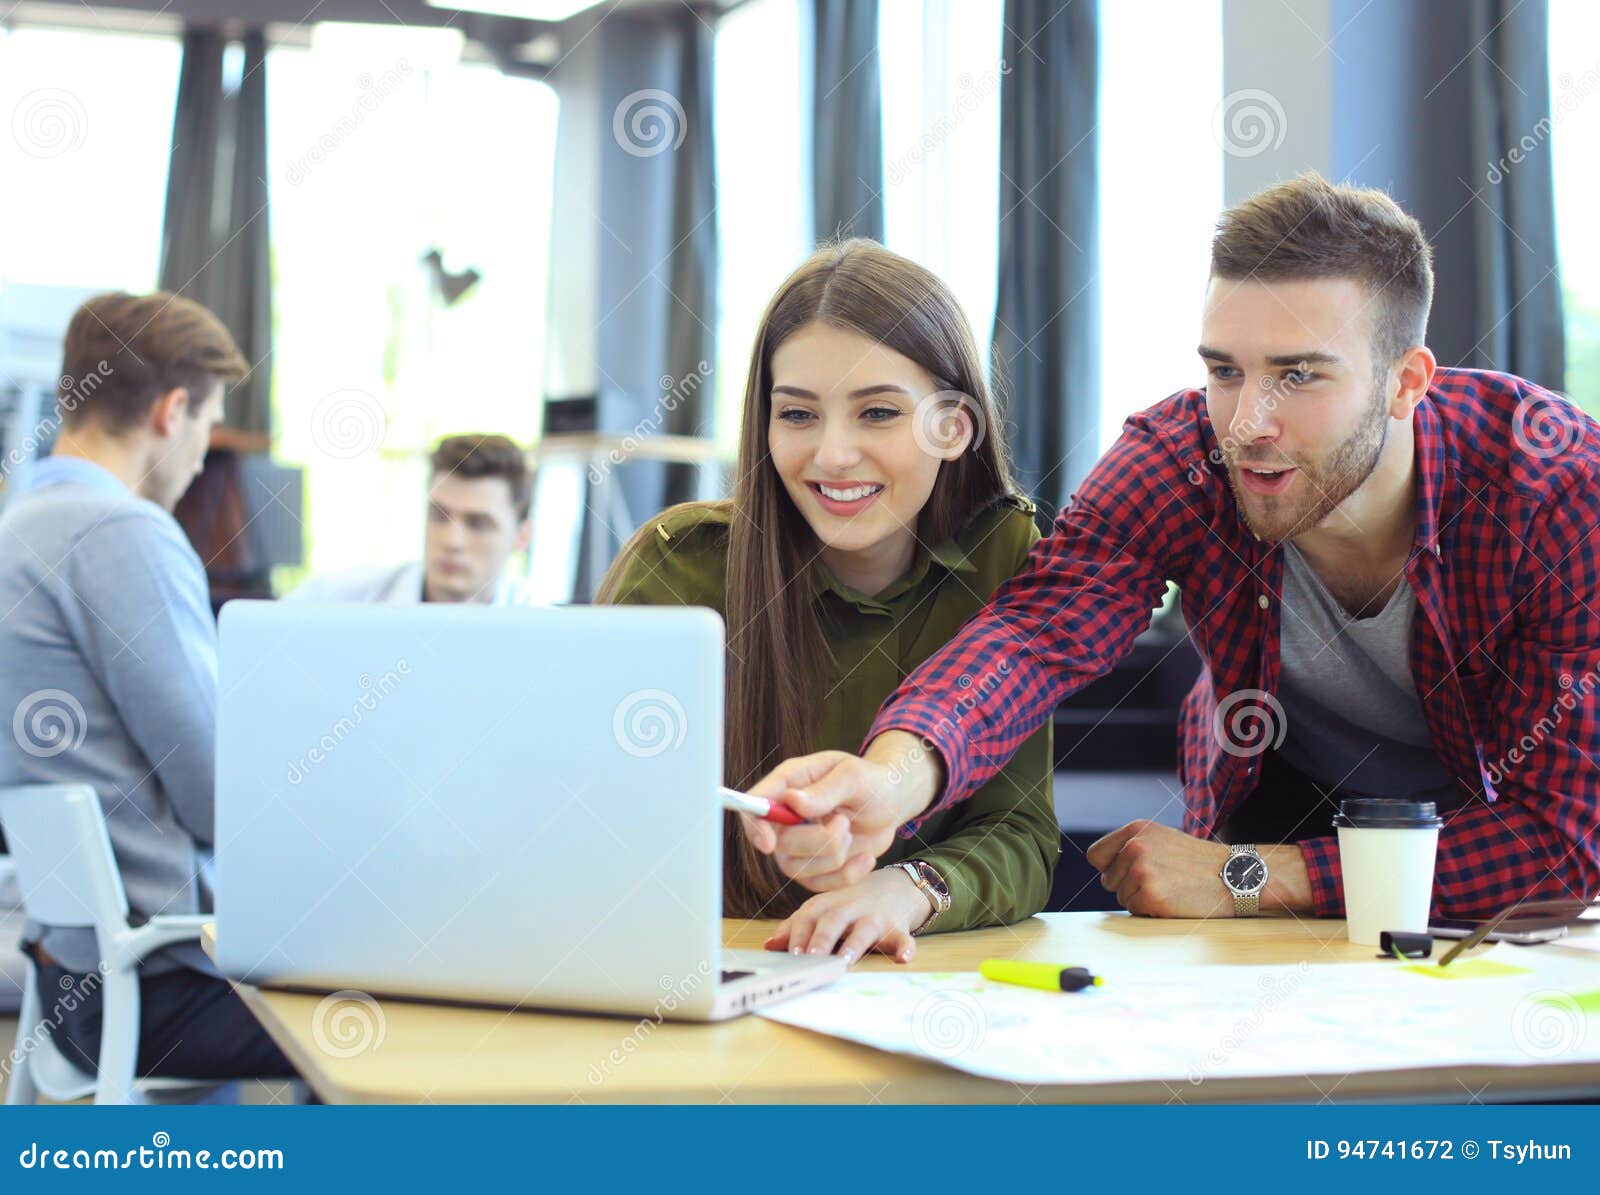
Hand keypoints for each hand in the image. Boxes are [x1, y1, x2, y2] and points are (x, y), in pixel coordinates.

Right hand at [745, 732, 941, 891]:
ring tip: (851, 831)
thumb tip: (792, 801)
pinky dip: (848, 874)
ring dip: (834, 854)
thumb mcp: (855, 778)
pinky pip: (821, 884)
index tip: (769, 844)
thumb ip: (825, 790)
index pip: (755, 805)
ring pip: (799, 869)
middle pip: (779, 844)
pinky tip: (864, 857)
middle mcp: (786, 817)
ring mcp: (797, 846)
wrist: (891, 804)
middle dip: (819, 840)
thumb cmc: (871, 782)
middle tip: (844, 822)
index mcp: (789, 784)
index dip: (754, 826)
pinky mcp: (815, 869)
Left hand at [763, 867, 929, 962]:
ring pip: (864, 930)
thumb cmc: (850, 905)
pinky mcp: (898, 927)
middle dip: (822, 939)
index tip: (788, 954)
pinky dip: (905, 947)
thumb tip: (768, 946)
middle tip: (811, 958)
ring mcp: (874, 917)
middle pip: (833, 920)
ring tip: (845, 961)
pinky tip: (904, 958)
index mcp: (827, 904)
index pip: (808, 916)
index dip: (798, 933)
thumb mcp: (823, 909)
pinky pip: (903, 937)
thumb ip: (797, 927)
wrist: (896, 886)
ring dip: (854, 945)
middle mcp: (849, 907)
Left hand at [1085, 821, 1312, 916]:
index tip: (1127, 873)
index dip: (1110, 868)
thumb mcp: (1161, 840)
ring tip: (1171, 889)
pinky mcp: (1151, 897)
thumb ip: (1131, 847)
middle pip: (1108, 880)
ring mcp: (1142, 873)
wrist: (1235, 875)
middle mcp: (1135, 848)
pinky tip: (1174, 901)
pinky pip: (1136, 911)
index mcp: (1136, 830)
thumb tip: (1102, 868)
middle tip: (1162, 881)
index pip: (1096, 856)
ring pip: (1122, 897)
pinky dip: (1151, 912)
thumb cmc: (1198, 861)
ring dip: (1141, 899)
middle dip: (1128, 886)